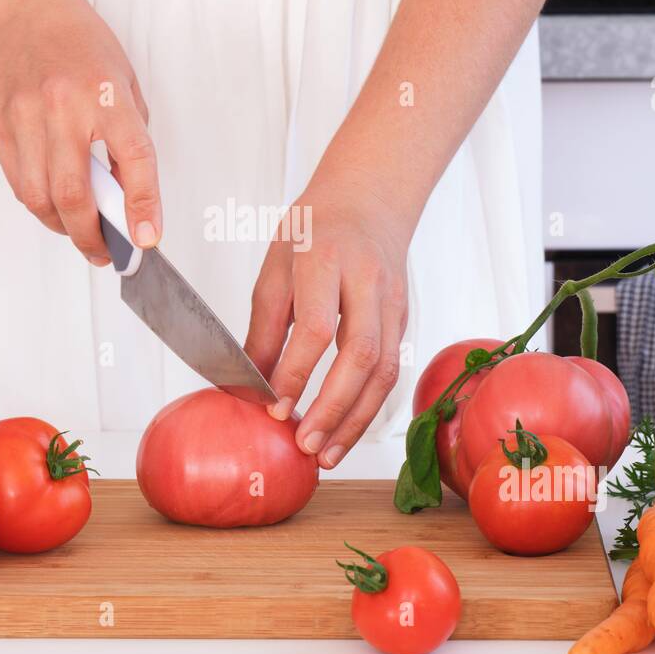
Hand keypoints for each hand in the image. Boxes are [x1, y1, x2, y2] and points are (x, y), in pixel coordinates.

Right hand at [0, 0, 160, 263]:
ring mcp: (26, 117)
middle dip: (92, 236)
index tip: (146, 239)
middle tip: (106, 253)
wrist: (28, 11)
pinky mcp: (0, 125)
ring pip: (40, 197)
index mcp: (106, 95)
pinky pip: (18, 182)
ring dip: (63, 226)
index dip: (142, 206)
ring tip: (80, 233)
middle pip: (75, 194)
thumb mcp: (125, 84)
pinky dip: (39, 204)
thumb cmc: (83, 46)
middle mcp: (63, 108)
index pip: (133, 160)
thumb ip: (129, 138)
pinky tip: (54, 206)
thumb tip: (129, 198)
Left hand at [244, 169, 410, 468]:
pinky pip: (390, 371)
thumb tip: (250, 387)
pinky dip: (367, 407)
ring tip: (325, 455)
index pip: (317, 327)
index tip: (274, 408)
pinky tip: (343, 433)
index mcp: (328, 259)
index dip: (296, 373)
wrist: (371, 198)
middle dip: (334, 408)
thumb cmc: (315, 229)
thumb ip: (265, 327)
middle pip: (361, 355)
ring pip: (384, 371)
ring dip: (356, 420)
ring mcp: (394, 302)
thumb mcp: (276, 267)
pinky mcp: (404, 320)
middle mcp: (369, 281)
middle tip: (304, 445)